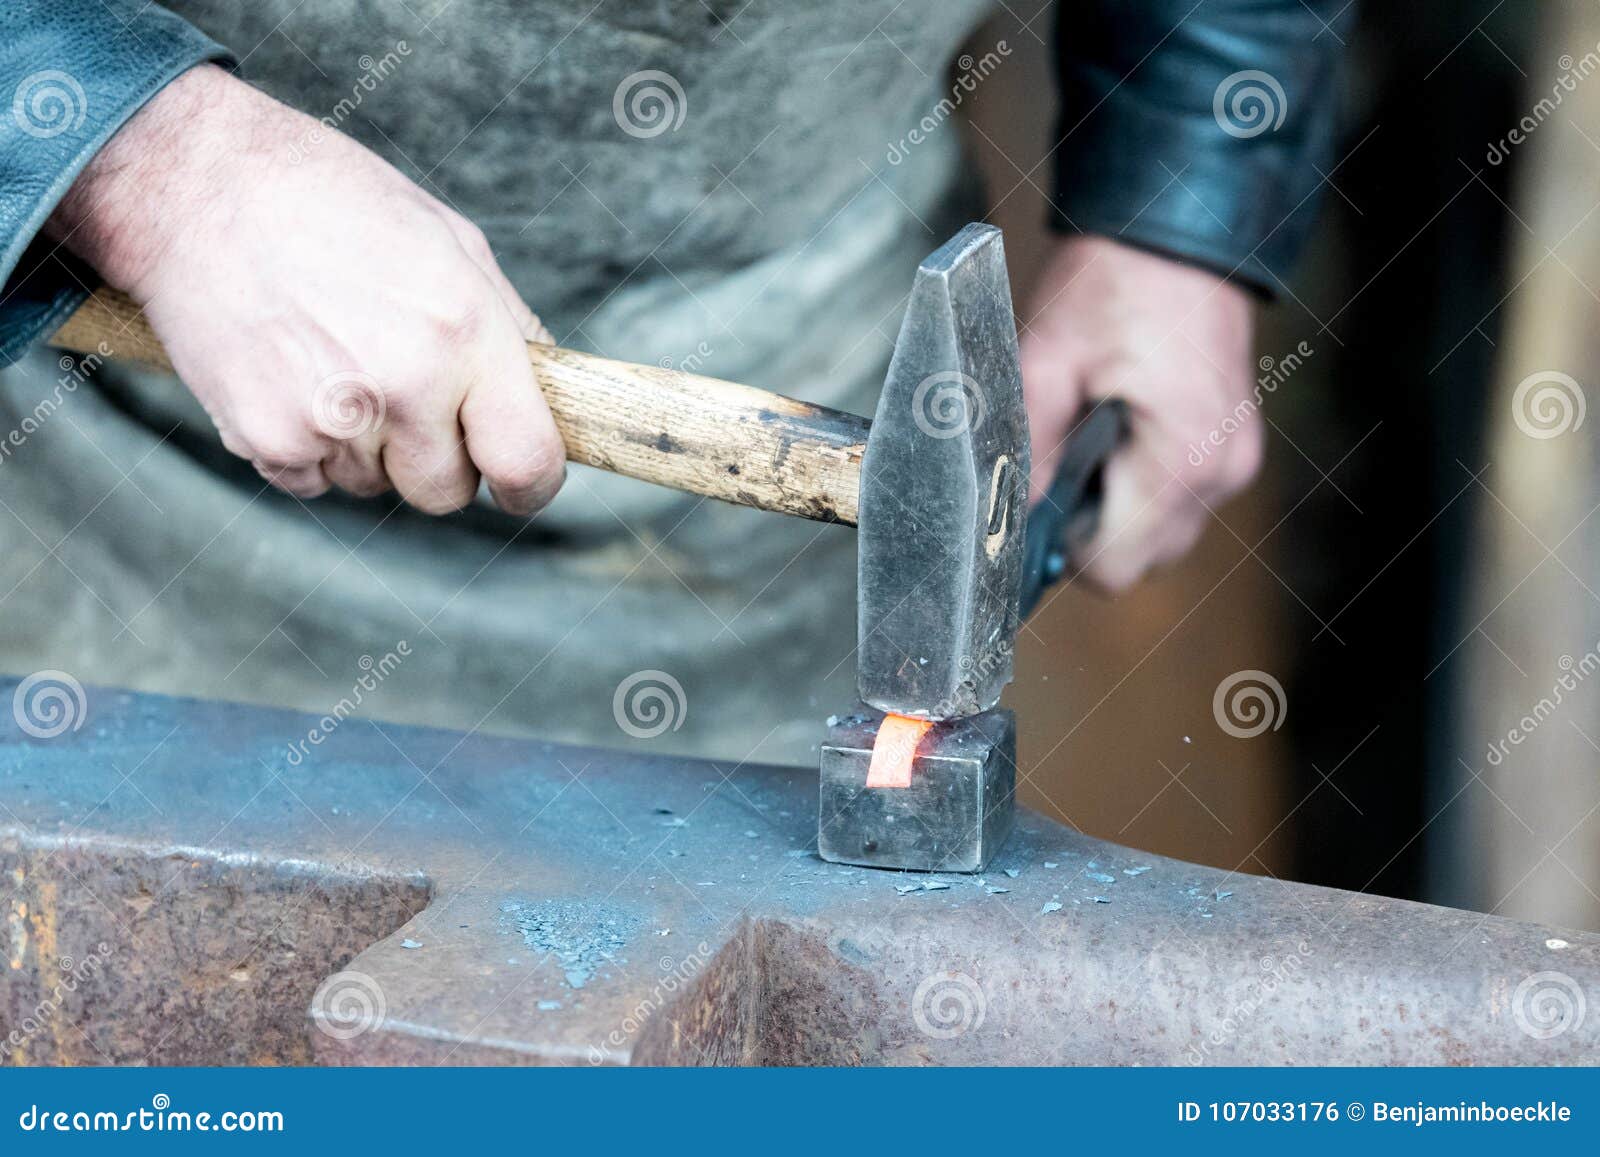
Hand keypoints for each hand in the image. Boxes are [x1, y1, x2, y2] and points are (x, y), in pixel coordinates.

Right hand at [47, 65, 564, 515]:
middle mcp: (404, 385)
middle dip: (438, 461)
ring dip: (367, 448)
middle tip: (406, 397)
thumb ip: (508, 328)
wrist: (196, 185)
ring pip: (376, 487)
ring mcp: (332, 420)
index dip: (530, 485)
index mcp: (464, 333)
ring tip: (334, 358)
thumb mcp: (450, 241)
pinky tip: (291, 373)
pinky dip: (308, 448)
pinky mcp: (268, 440)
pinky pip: (313, 484)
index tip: (518, 483)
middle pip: (446, 492)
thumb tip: (549, 397)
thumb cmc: (333, 203)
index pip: (527, 461)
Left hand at [1019, 235, 1259, 591]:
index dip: (1063, 550)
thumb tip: (1003, 515)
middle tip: (1063, 456)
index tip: (1039, 503)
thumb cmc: (1114, 283)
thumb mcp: (1043, 363)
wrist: (1175, 226)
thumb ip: (1023, 450)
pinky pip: (1179, 497)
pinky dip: (1142, 481)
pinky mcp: (1231, 443)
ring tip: (1092, 432)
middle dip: (1090, 526)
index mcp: (1179, 462)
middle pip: (1140, 559)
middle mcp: (1221, 473)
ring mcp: (1234, 459)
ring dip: (1117, 505)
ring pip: (1160, 532)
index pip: (1114, 568)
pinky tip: (1118, 425)